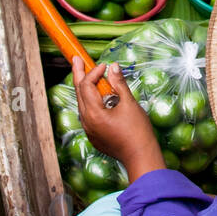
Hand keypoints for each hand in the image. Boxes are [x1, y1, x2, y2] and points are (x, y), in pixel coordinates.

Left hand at [73, 58, 165, 182]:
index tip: (104, 65)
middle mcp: (87, 122)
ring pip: (83, 104)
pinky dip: (90, 101)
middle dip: (78, 75)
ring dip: (84, 88)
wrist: (140, 156)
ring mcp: (90, 130)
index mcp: (94, 113)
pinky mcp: (94, 135)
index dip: (94, 72)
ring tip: (85, 73)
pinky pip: (88, 114)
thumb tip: (112, 67)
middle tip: (76, 59)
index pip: (87, 86)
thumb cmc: (137, 131)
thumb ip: (118, 84)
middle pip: (79, 93)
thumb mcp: (129, 103)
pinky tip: (97, 95)